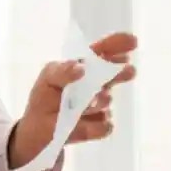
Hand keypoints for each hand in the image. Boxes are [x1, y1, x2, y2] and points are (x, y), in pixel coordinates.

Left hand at [10, 32, 137, 169]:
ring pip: (107, 100)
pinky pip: (105, 126)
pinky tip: (82, 125)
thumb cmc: (44, 98)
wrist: (39, 128)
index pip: (102, 52)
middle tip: (127, 71)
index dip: (117, 44)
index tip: (132, 41)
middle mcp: (96, 84)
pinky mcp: (99, 126)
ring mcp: (100, 105)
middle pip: (115, 74)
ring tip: (83, 106)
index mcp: (84, 68)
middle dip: (121, 72)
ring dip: (97, 101)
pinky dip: (94, 126)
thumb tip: (80, 67)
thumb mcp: (47, 79)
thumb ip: (61, 72)